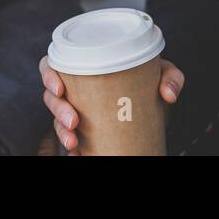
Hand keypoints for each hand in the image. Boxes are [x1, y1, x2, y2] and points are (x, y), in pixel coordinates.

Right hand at [39, 56, 183, 154]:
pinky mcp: (82, 132)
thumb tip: (168, 94)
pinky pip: (68, 140)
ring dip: (61, 132)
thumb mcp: (162, 73)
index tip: (59, 88)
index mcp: (84, 65)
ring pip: (56, 119)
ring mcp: (76, 110)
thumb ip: (170, 76)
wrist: (156, 107)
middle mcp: (75, 88)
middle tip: (73, 122)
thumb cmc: (151, 81)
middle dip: (57, 110)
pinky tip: (77, 155)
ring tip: (74, 142)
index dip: (49, 75)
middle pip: (51, 95)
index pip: (52, 64)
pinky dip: (71, 149)